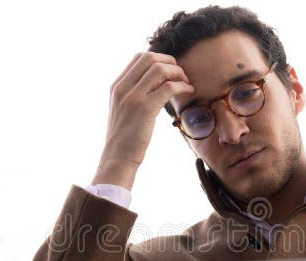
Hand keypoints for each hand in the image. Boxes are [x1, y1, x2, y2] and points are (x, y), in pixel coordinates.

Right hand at [92, 52, 194, 189]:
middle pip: (150, 58)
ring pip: (160, 69)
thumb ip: (134, 93)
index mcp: (117, 86)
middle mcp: (123, 87)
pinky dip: (182, 86)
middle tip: (181, 74)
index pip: (139, 57)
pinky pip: (168, 87)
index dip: (160, 59)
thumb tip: (156, 83)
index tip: (171, 70)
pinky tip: (188, 91)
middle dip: (170, 62)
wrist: (118, 157)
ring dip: (178, 73)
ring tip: (186, 82)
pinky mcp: (145, 108)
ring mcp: (133, 97)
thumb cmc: (125, 137)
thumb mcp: (123, 109)